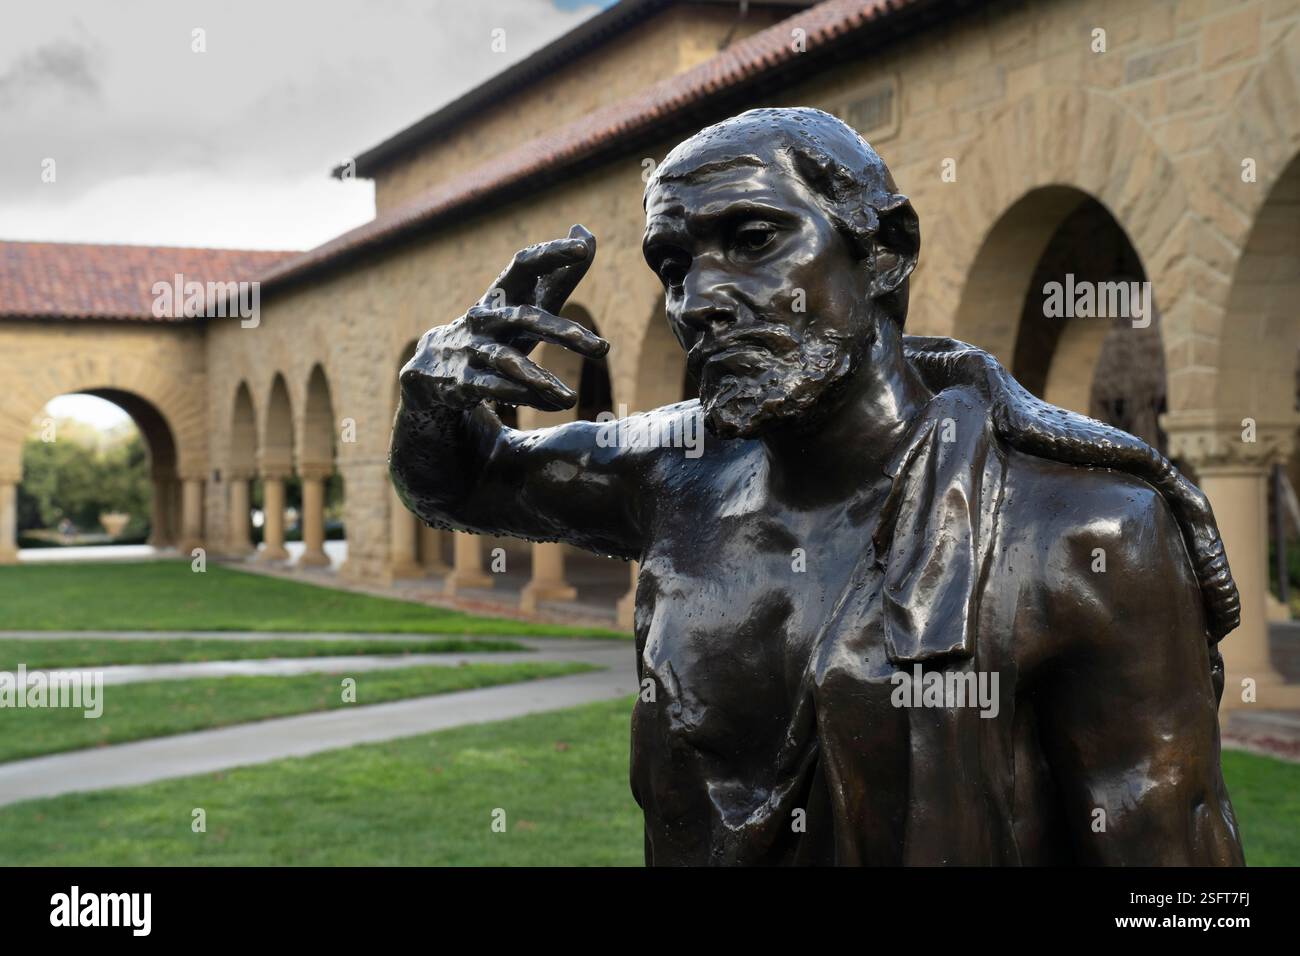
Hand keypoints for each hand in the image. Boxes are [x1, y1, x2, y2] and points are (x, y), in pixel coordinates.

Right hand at [400, 224, 608, 412]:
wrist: (433, 369)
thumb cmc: (495, 331)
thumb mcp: (523, 305)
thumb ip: (557, 276)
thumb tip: (585, 231)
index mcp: (501, 294)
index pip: (524, 264)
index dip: (551, 254)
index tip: (583, 248)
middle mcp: (485, 318)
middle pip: (525, 319)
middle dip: (563, 333)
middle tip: (603, 348)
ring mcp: (470, 350)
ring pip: (507, 362)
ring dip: (541, 380)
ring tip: (571, 398)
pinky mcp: (461, 382)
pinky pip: (495, 390)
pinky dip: (526, 398)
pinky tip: (553, 405)